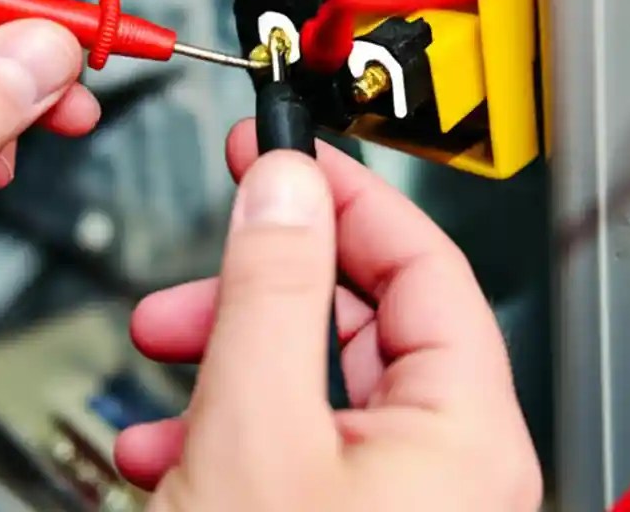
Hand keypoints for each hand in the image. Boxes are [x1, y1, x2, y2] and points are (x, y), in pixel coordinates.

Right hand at [116, 122, 542, 510]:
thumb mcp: (255, 427)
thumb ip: (272, 293)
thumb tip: (286, 190)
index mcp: (465, 431)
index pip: (423, 260)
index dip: (343, 193)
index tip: (281, 153)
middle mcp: (453, 467)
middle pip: (361, 323)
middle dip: (258, 295)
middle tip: (194, 280)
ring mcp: (406, 503)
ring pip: (317, 389)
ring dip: (229, 367)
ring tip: (164, 371)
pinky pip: (300, 451)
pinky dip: (233, 434)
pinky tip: (168, 446)